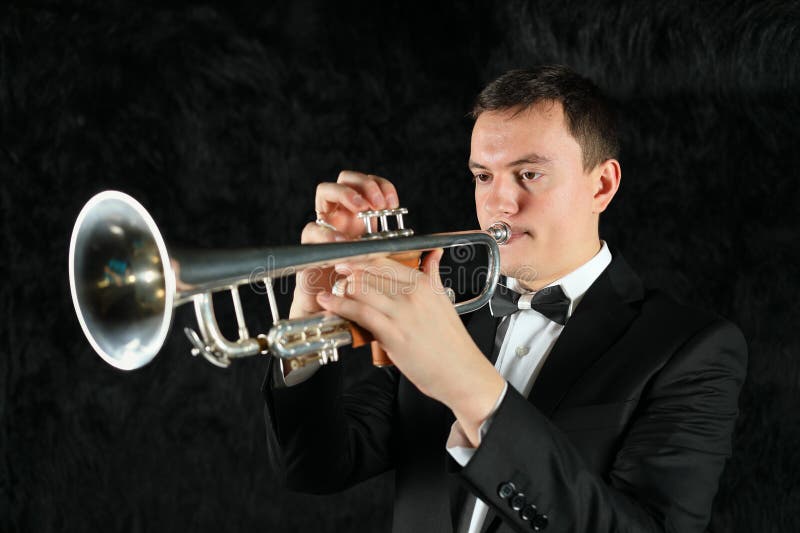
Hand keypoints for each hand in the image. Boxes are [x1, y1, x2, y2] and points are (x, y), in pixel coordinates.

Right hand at [289, 171, 399, 317]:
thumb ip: (411, 262)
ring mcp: (324, 228)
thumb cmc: (361, 294)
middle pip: (346, 179)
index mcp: (362, 220)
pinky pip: (312, 229)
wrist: (334, 318)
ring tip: (361, 208)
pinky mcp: (310, 246)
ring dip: (345, 195)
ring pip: (325, 193)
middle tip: (377, 203)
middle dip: (363, 184)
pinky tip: (342, 240)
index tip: (393, 202)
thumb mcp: (390, 276)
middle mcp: (342, 219)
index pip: (370, 187)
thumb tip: (437, 253)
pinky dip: (327, 232)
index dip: (381, 187)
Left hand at [316, 251, 504, 445]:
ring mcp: (402, 314)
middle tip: (337, 277)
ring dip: (341, 290)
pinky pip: (360, 313)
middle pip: (370, 274)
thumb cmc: (452, 343)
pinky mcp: (393, 334)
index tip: (349, 261)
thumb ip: (433, 275)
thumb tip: (433, 255)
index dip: (362, 260)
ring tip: (330, 292)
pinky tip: (329, 304)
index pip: (385, 262)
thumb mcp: (444, 301)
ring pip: (362, 290)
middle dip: (349, 274)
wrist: (461, 373)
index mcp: (425, 285)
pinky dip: (340, 306)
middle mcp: (413, 295)